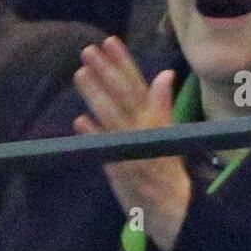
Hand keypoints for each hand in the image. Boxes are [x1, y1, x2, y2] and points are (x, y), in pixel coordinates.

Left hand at [73, 37, 191, 250]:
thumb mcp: (167, 133)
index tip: (110, 41)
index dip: (123, 62)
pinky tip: (80, 120)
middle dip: (106, 72)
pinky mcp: (122, 170)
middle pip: (124, 96)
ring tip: (80, 74)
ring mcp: (134, 149)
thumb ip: (160, 104)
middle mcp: (146, 130)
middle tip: (88, 51)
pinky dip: (95, 135)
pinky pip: (107, 150)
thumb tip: (165, 74)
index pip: (138, 84)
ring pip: (113, 117)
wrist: (171, 208)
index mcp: (155, 119)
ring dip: (97, 95)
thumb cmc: (163, 169)